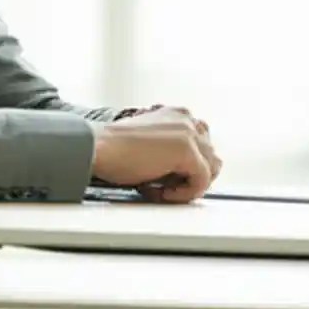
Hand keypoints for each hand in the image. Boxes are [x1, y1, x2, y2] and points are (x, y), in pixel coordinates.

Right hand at [92, 106, 221, 202]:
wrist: (98, 147)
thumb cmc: (114, 149)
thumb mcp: (150, 144)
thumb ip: (170, 150)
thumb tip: (184, 174)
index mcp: (178, 115)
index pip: (202, 144)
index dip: (188, 167)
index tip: (166, 178)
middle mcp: (187, 120)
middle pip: (210, 156)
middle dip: (192, 176)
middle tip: (167, 187)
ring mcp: (189, 134)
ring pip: (210, 169)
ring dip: (189, 184)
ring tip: (163, 190)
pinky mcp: (187, 151)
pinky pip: (201, 181)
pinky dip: (184, 193)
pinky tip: (160, 192)